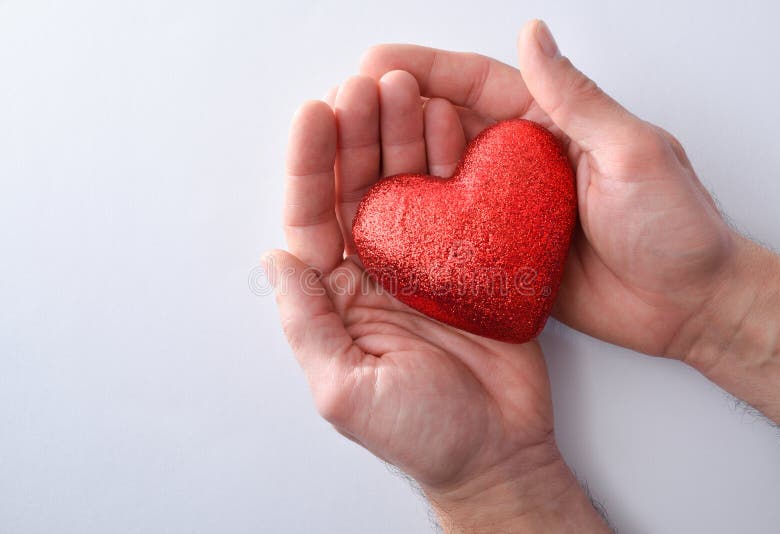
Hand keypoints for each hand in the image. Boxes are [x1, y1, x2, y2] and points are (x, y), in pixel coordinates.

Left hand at [264, 75, 607, 530]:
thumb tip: (276, 258)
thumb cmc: (422, 436)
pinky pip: (460, 201)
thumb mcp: (345, 390)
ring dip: (404, 135)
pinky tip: (452, 128)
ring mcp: (425, 261)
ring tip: (407, 91)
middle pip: (359, 187)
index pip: (312, 217)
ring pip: (407, 184)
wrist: (499, 454)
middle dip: (358, 134)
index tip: (315, 114)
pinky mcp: (472, 259)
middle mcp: (375, 270)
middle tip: (366, 86)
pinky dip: (455, 162)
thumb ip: (308, 322)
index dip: (310, 164)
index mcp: (337, 296)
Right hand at [360, 20, 733, 358]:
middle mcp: (519, 162)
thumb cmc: (677, 226)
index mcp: (550, 124)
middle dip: (393, 116)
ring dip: (396, 167)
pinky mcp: (501, 254)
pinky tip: (382, 220)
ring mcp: (505, 209)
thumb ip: (577, 99)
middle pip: (444, 128)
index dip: (424, 70)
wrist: (690, 305)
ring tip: (347, 162)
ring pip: (438, 179)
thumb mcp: (633, 152)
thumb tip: (532, 33)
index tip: (374, 65)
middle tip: (345, 111)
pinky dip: (418, 224)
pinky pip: (451, 232)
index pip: (476, 84)